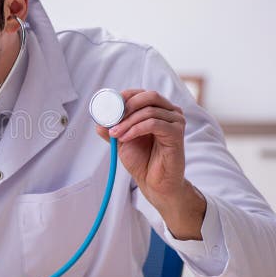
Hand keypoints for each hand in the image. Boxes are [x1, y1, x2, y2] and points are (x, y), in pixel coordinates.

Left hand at [95, 89, 204, 238]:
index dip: (124, 96)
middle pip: (149, 96)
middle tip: (111, 119)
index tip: (108, 108)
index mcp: (158, 110)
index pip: (142, 93)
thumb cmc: (142, 160)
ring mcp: (176, 122)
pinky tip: (125, 138)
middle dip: (126, 106)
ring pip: (149, 111)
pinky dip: (135, 129)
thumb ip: (111, 127)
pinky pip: (154, 124)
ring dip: (127, 122)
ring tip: (115, 134)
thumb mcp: (122, 140)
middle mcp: (170, 112)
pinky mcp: (177, 134)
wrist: (154, 183)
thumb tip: (99, 119)